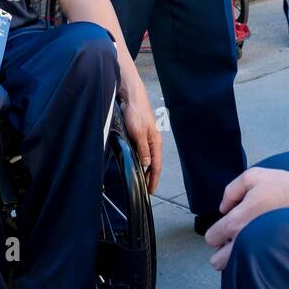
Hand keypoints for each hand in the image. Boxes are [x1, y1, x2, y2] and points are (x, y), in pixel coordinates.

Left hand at [119, 77, 162, 193]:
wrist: (132, 98)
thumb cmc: (136, 113)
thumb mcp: (138, 133)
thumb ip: (143, 149)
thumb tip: (147, 165)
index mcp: (156, 142)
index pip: (156, 165)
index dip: (154, 179)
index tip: (151, 191)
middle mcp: (154, 141)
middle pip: (154, 163)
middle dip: (151, 177)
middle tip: (147, 190)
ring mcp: (148, 137)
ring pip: (149, 157)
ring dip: (147, 169)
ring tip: (143, 180)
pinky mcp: (142, 134)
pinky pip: (144, 151)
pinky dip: (142, 160)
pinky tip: (138, 163)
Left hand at [205, 168, 288, 269]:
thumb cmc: (286, 190)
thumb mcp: (254, 176)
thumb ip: (231, 190)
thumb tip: (225, 206)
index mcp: (237, 222)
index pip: (212, 237)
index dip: (216, 230)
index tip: (224, 226)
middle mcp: (245, 241)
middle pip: (218, 260)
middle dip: (222, 249)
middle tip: (232, 238)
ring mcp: (258, 251)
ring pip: (235, 266)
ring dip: (235, 256)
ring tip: (246, 242)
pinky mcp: (271, 256)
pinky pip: (254, 265)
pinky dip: (252, 257)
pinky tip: (260, 243)